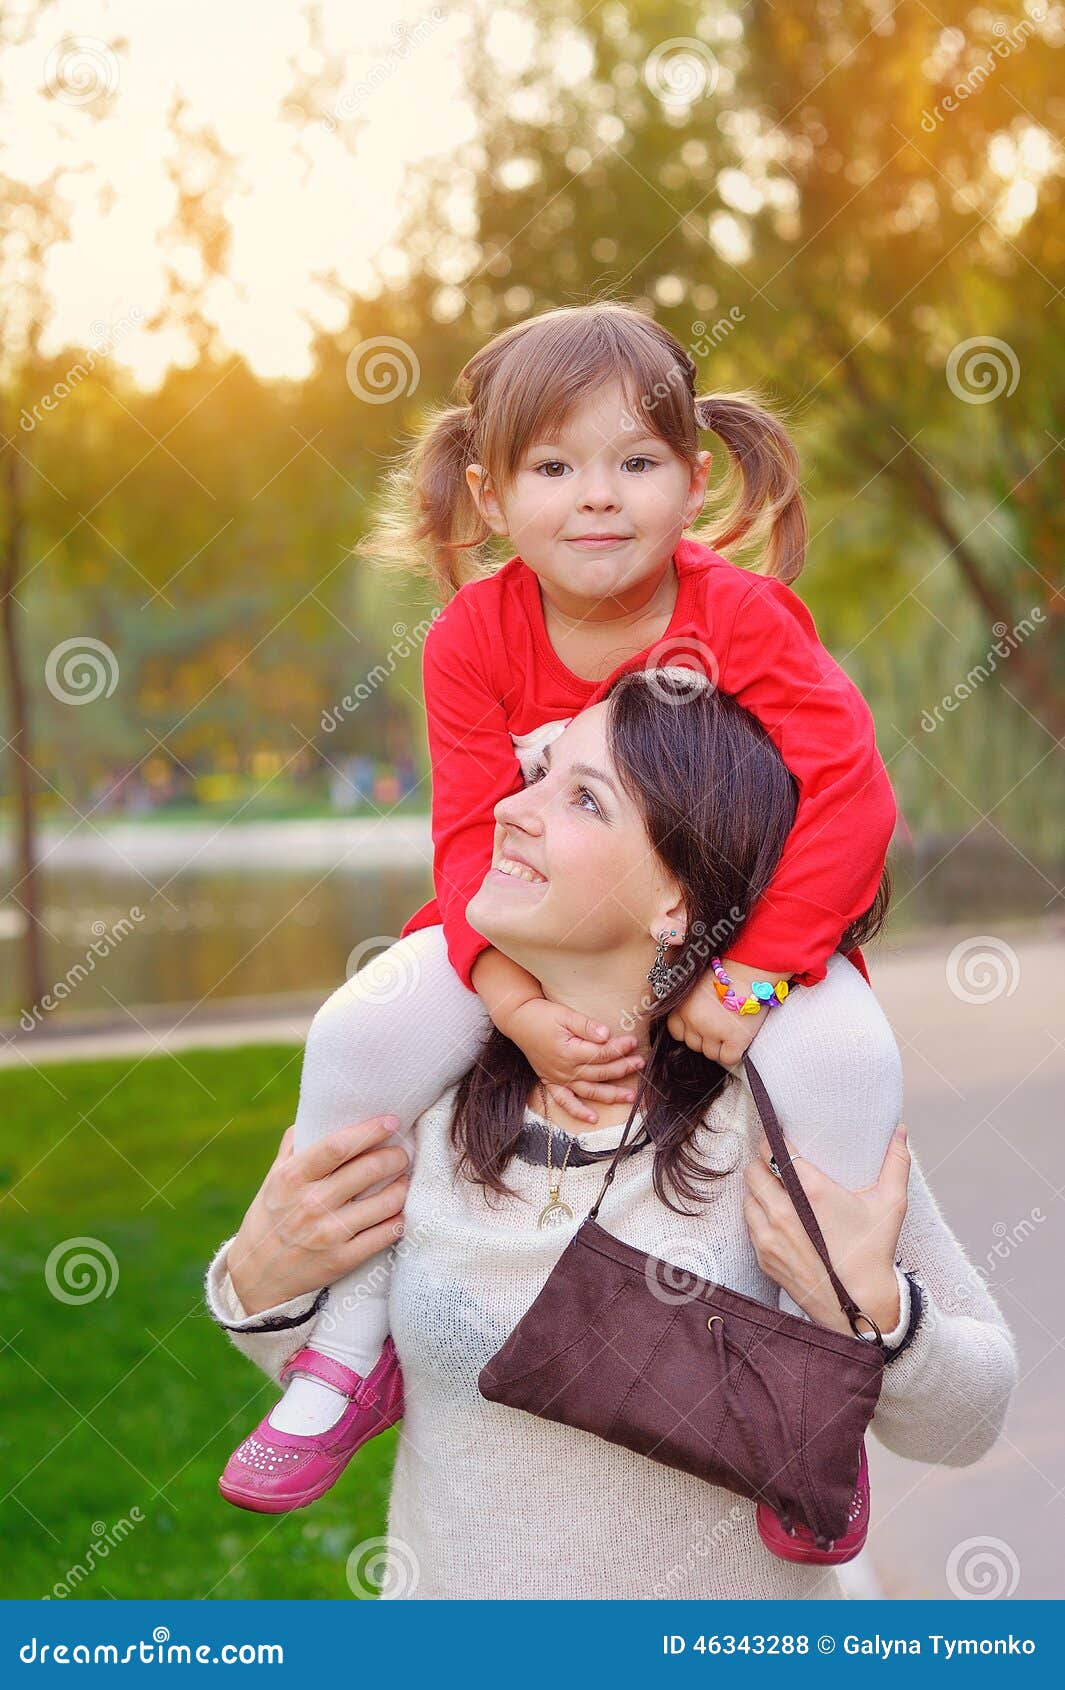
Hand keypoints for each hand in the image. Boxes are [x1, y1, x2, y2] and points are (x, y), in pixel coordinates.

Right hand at [227, 1117, 410, 1313]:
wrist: (256, 1278)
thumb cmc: (268, 1220)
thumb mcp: (272, 1180)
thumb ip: (294, 1147)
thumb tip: (317, 1115)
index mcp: (292, 1178)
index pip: (338, 1146)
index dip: (370, 1131)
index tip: (391, 1122)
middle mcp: (311, 1204)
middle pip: (368, 1170)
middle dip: (394, 1156)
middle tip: (402, 1153)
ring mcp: (328, 1233)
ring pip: (385, 1202)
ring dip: (403, 1186)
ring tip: (405, 1179)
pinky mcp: (342, 1260)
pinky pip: (385, 1234)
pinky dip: (399, 1219)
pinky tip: (401, 1210)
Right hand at [504, 995, 645, 1125]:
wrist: (518, 1021)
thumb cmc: (542, 1015)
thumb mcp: (565, 1014)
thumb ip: (586, 1026)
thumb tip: (607, 1034)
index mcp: (569, 1052)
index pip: (601, 1054)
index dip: (619, 1048)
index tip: (632, 1042)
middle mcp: (565, 1070)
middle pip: (600, 1073)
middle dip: (622, 1068)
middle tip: (641, 1063)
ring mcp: (558, 1078)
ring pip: (589, 1091)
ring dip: (610, 1095)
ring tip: (630, 1096)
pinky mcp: (551, 1081)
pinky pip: (564, 1101)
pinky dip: (578, 1111)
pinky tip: (592, 1118)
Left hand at [667, 958, 776, 1066]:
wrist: (752, 967)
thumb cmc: (728, 973)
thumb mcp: (698, 986)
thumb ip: (691, 1005)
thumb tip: (693, 1024)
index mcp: (682, 1006)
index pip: (677, 1031)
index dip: (690, 1031)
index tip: (702, 1026)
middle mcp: (694, 1020)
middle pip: (694, 1045)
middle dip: (706, 1038)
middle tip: (721, 1026)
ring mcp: (713, 1031)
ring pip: (711, 1054)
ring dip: (720, 1046)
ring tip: (732, 1029)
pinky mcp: (735, 1038)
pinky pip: (728, 1059)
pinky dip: (734, 1053)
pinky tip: (740, 1039)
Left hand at [742, 1123, 910, 1336]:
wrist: (861, 1307)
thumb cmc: (874, 1252)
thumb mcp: (891, 1205)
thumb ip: (896, 1163)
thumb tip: (900, 1131)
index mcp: (812, 1193)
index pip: (776, 1150)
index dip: (774, 1137)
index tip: (779, 1133)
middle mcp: (784, 1212)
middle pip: (754, 1169)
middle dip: (763, 1162)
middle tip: (778, 1162)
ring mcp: (770, 1236)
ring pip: (748, 1195)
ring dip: (758, 1187)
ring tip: (775, 1186)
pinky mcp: (764, 1256)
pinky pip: (749, 1222)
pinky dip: (757, 1213)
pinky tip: (774, 1213)